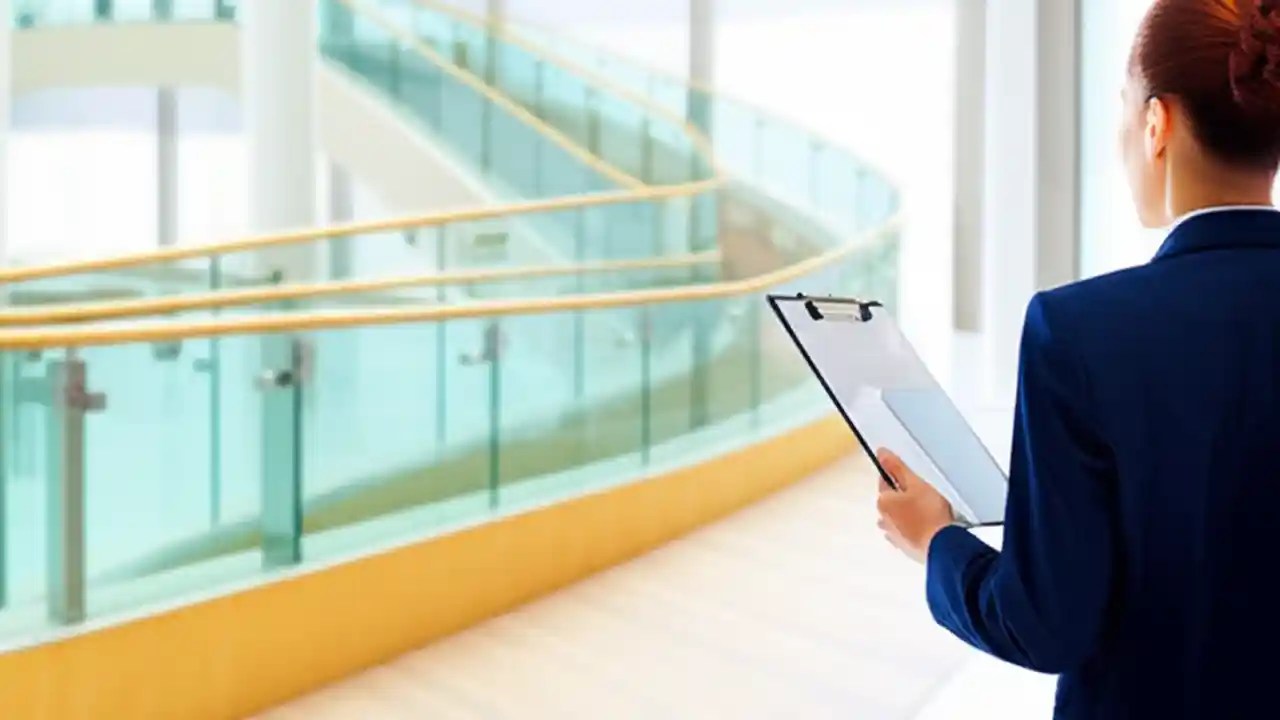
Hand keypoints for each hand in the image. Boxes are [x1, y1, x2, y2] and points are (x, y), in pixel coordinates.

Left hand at [875, 449, 955, 563]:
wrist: (942, 547)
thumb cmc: (930, 515)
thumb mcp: (916, 483)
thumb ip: (897, 467)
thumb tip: (881, 454)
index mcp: (883, 502)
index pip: (886, 481)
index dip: (900, 477)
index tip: (913, 479)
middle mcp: (884, 520)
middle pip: (893, 501)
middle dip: (906, 497)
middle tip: (926, 496)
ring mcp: (895, 536)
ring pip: (900, 518)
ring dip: (911, 514)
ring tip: (931, 513)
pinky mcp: (907, 548)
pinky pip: (909, 533)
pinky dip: (917, 529)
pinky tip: (931, 527)